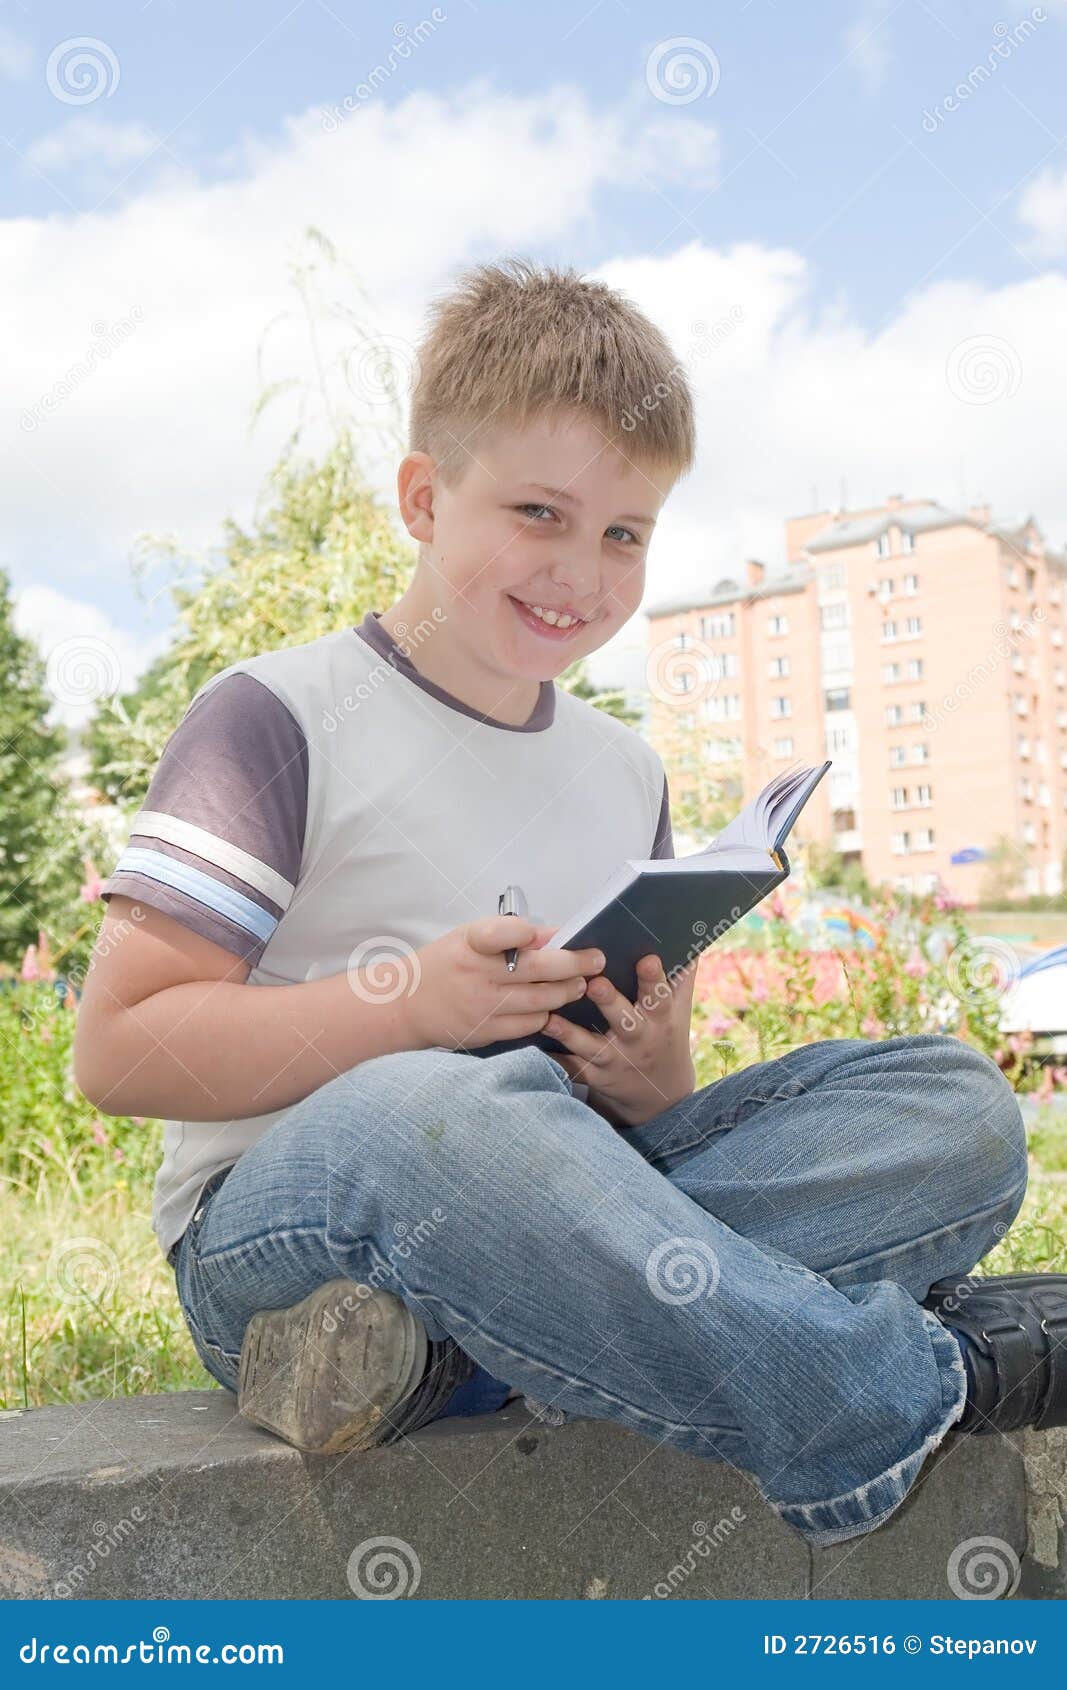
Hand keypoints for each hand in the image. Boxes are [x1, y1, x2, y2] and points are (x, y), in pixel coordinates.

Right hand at [403, 916, 606, 1051]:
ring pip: (541, 1000)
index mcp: (470, 944)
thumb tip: (555, 934)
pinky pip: (530, 1025)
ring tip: (582, 983)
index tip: (541, 934)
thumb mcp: (468, 937)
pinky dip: (548, 1014)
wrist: (407, 1006)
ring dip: (569, 991)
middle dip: (574, 963)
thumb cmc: (446, 964)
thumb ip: (510, 934)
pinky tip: (556, 1005)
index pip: (499, 934)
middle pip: (536, 969)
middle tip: (596, 959)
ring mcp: (482, 1006)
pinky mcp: (487, 1031)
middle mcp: (476, 975)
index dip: (522, 933)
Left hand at [543, 953, 698, 1127]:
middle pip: (626, 1021)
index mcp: (661, 1019)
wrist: (661, 1095)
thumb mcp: (680, 1010)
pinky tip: (535, 1044)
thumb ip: (681, 976)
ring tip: (551, 1017)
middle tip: (595, 983)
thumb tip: (687, 937)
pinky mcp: (596, 1076)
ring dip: (570, 1033)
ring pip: (592, 1046)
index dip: (654, 979)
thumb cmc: (666, 1038)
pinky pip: (572, 1068)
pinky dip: (554, 1059)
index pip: (661, 996)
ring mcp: (616, 1060)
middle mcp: (639, 1040)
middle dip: (610, 1002)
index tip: (647, 959)